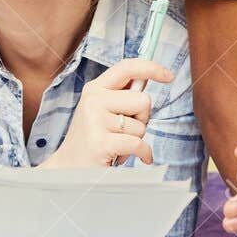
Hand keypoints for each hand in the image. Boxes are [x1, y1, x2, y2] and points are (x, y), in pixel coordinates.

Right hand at [45, 58, 172, 168]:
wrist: (67, 169)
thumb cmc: (92, 139)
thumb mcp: (101, 110)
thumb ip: (122, 95)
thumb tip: (148, 78)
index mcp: (94, 89)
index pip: (126, 68)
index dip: (151, 68)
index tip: (169, 76)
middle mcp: (93, 100)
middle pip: (143, 100)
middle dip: (142, 118)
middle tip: (124, 131)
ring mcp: (95, 121)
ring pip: (141, 125)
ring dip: (136, 139)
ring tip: (117, 145)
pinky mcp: (100, 143)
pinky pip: (138, 144)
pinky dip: (144, 153)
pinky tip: (137, 157)